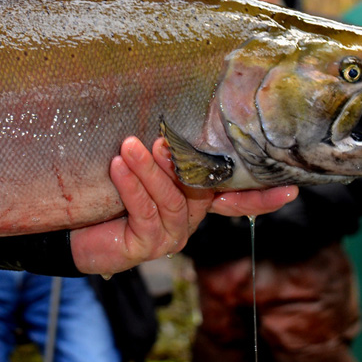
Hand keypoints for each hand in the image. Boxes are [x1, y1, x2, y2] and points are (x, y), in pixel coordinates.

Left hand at [71, 136, 296, 275]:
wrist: (70, 227)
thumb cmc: (105, 190)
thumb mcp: (136, 165)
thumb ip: (158, 150)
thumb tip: (164, 116)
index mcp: (194, 199)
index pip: (235, 197)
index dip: (262, 195)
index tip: (291, 189)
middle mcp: (188, 219)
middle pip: (200, 189)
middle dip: (183, 163)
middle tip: (163, 139)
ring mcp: (170, 235)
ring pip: (173, 199)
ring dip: (151, 171)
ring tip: (130, 147)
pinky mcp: (147, 245)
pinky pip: (146, 211)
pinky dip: (133, 186)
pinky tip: (118, 167)